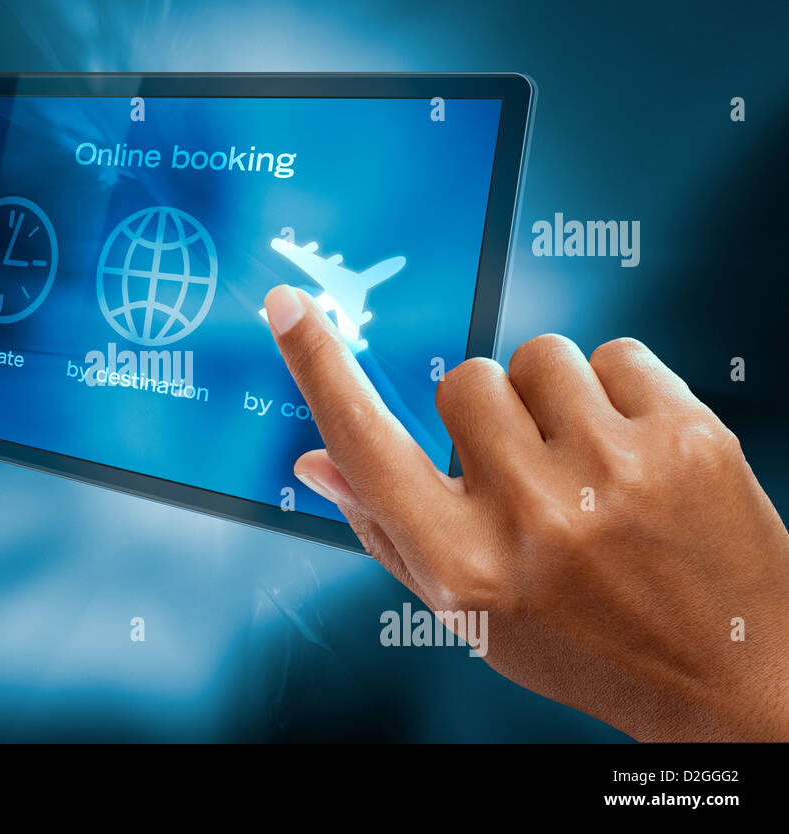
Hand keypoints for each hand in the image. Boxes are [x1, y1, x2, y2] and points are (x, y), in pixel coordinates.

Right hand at [264, 284, 788, 740]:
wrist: (735, 676)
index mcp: (466, 565)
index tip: (287, 306)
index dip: (318, 368)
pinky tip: (636, 450)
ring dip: (552, 396)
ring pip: (538, 356)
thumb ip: (386, 532)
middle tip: (528, 464)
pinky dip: (619, 390)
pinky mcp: (690, 437)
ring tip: (587, 460)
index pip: (368, 446)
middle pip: (464, 380)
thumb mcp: (471, 612)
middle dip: (487, 411)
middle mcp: (534, 516)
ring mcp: (617, 472)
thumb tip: (316, 462)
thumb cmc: (586, 645)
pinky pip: (617, 352)